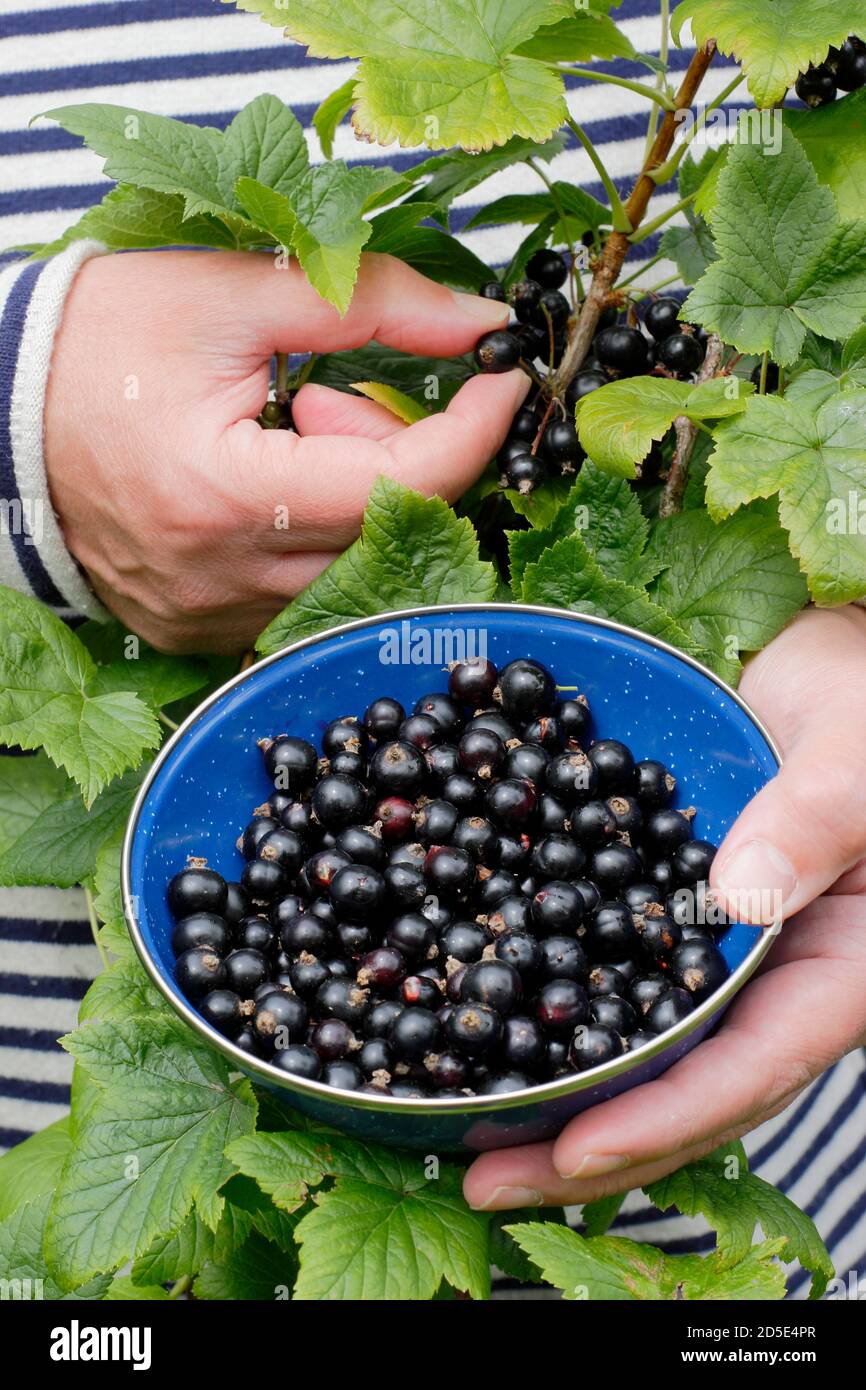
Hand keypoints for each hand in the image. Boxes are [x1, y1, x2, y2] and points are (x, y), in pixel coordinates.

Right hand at [45, 250, 525, 651]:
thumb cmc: (100, 343)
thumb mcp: (234, 296)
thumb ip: (369, 302)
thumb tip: (483, 324)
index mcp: (226, 496)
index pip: (400, 486)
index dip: (472, 431)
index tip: (502, 378)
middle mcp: (223, 581)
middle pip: (388, 537)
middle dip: (398, 459)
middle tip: (333, 398)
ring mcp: (210, 618)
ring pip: (353, 573)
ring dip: (355, 499)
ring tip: (287, 434)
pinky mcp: (201, 631)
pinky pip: (305, 596)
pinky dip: (317, 540)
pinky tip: (268, 488)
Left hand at [464, 605, 865, 1210]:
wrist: (831, 659)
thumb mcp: (856, 752)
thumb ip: (814, 818)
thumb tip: (736, 899)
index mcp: (836, 968)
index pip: (750, 1068)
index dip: (662, 1120)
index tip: (573, 1153)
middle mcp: (770, 977)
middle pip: (682, 1086)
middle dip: (585, 1144)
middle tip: (484, 1180)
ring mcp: (715, 951)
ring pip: (639, 1046)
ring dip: (557, 1095)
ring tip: (469, 1134)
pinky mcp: (667, 912)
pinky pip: (608, 970)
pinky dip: (549, 1004)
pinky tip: (483, 1018)